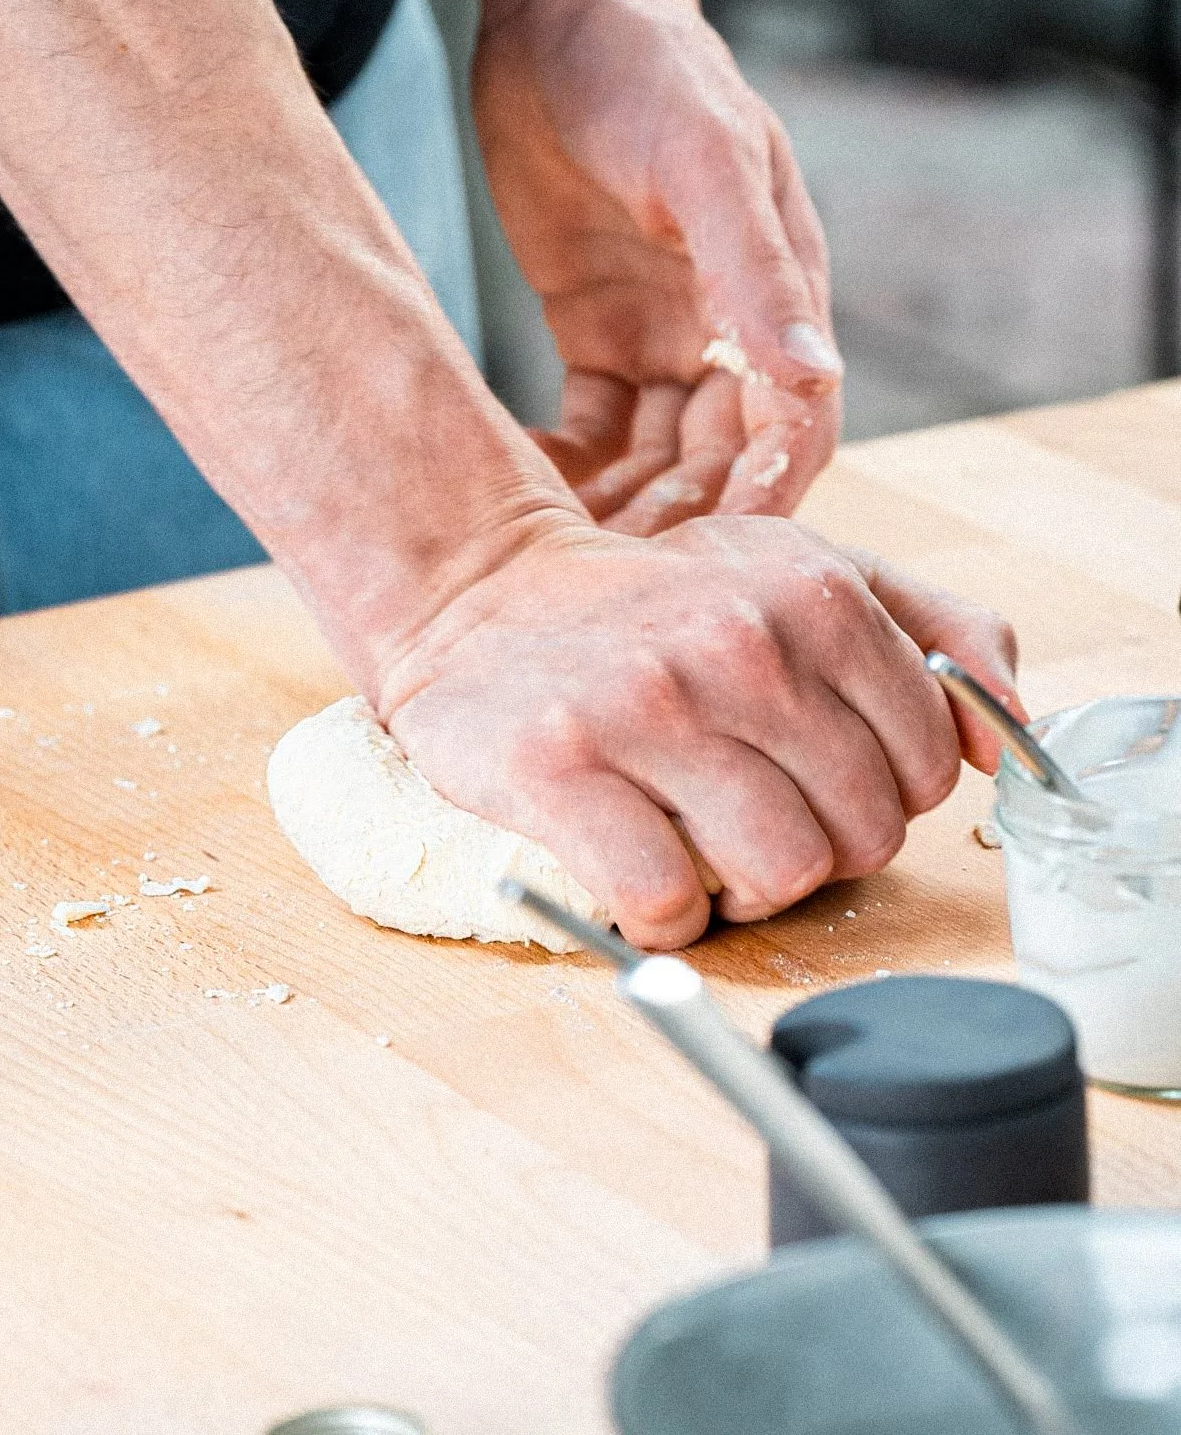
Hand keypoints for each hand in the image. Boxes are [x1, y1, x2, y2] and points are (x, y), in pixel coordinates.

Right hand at [378, 514, 1020, 948]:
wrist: (482, 594)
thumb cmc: (657, 604)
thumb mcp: (800, 572)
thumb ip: (932, 631)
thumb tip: (1003, 735)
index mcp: (811, 592)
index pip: (927, 766)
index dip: (876, 790)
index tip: (814, 771)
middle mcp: (736, 643)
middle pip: (860, 835)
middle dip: (814, 844)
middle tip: (747, 806)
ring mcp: (643, 705)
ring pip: (777, 876)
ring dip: (741, 884)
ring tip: (694, 836)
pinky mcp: (555, 768)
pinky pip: (667, 905)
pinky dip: (664, 914)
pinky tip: (637, 867)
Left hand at [474, 0, 842, 525]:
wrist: (558, 15)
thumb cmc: (647, 70)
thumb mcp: (703, 160)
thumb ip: (752, 266)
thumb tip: (812, 373)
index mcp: (778, 286)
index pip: (795, 419)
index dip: (766, 491)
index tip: (719, 555)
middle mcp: (728, 322)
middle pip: (722, 453)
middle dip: (682, 516)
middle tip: (620, 579)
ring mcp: (662, 330)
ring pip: (657, 452)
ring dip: (626, 505)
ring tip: (568, 556)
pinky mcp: (598, 328)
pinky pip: (596, 425)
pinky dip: (574, 464)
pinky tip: (528, 490)